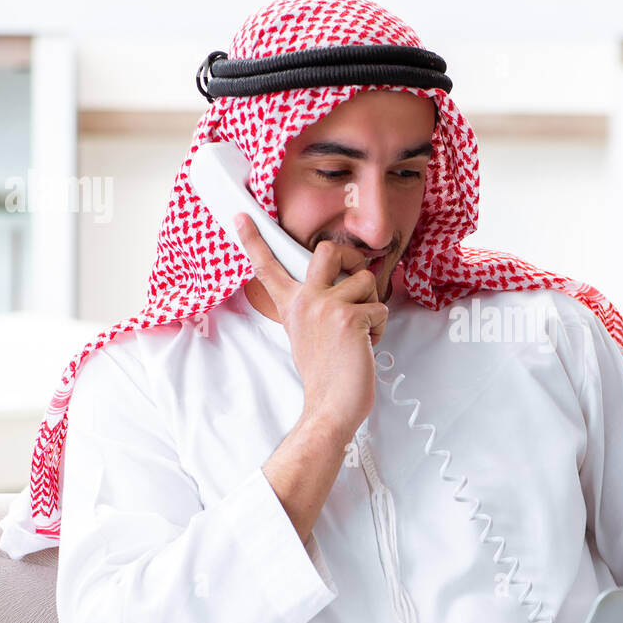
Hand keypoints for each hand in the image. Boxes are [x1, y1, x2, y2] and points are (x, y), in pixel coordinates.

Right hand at [234, 213, 388, 438]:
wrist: (330, 406)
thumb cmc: (326, 375)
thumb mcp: (306, 334)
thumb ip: (314, 308)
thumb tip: (342, 286)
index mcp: (291, 305)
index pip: (268, 267)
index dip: (254, 239)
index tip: (241, 215)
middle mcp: (304, 301)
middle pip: (329, 250)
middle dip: (351, 257)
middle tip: (356, 277)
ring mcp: (326, 307)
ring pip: (366, 281)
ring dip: (372, 306)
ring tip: (359, 334)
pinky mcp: (350, 317)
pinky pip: (380, 308)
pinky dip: (380, 329)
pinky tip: (365, 347)